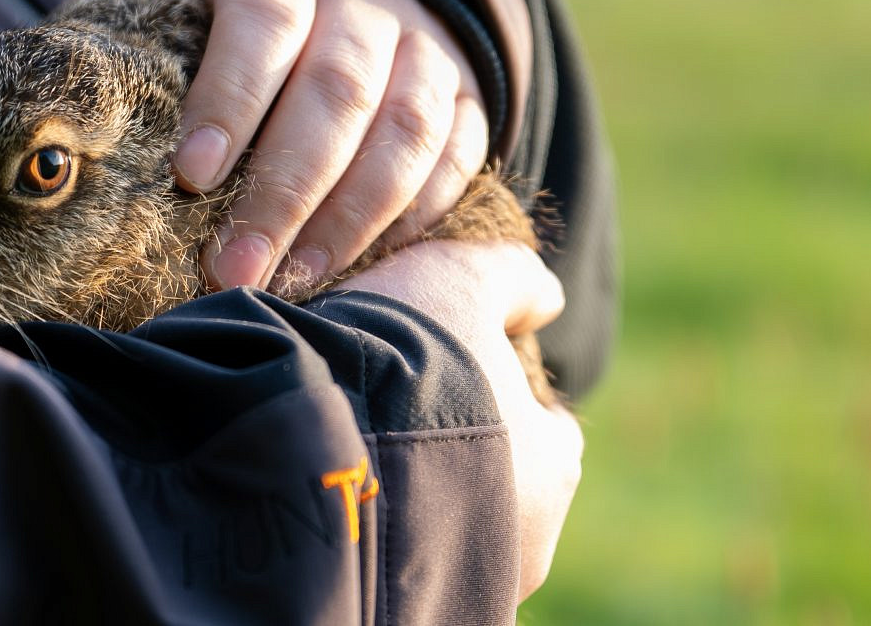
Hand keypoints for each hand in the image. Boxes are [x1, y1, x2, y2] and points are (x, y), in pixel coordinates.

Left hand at [172, 0, 488, 290]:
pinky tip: (368, 264)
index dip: (229, 99)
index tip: (191, 175)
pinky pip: (457, 155)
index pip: (264, 23)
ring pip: (405, 128)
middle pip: (338, 90)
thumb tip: (101, 160)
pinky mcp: (469, 91)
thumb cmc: (242, 25)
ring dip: (350, 215)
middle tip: (235, 268)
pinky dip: (416, 215)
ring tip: (295, 280)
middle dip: (284, 189)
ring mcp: (426, 41)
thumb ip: (167, 64)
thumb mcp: (200, 13)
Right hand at [345, 240, 581, 600]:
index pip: (550, 430)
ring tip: (361, 446)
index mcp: (553, 465)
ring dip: (421, 489)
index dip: (504, 392)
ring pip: (451, 525)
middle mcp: (526, 541)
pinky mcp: (411, 606)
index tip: (453, 369)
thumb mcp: (458, 279)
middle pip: (500, 480)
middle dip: (460, 448)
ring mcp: (468, 581)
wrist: (317, 446)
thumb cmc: (405, 360)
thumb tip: (543, 295)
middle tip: (398, 406)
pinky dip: (386, 522)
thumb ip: (511, 276)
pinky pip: (406, 555)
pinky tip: (343, 487)